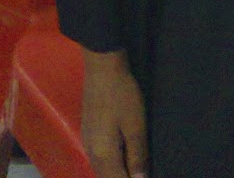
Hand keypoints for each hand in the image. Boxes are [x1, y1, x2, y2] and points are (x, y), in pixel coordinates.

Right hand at [80, 48, 147, 177]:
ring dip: (117, 173)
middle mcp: (91, 153)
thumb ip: (137, 155)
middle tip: (142, 173)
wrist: (102, 67)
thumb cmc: (122, 95)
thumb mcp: (135, 125)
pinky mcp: (88, 132)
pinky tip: (122, 159)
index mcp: (103, 154)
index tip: (146, 177)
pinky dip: (110, 164)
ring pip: (101, 169)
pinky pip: (98, 159)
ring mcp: (87, 142)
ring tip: (135, 170)